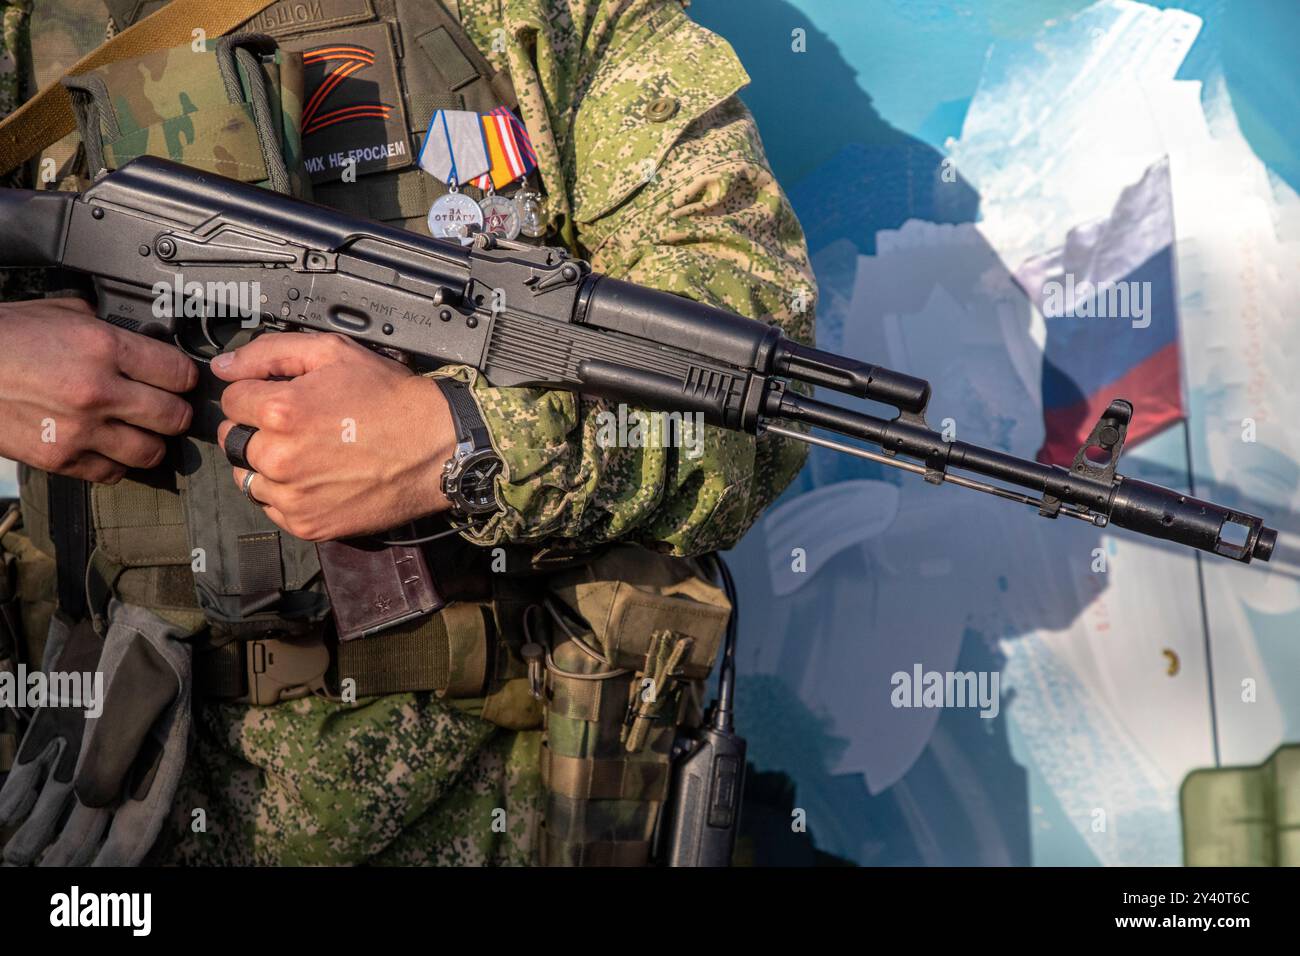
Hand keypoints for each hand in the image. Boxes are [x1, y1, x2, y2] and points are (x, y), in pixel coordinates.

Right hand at [0, 297, 196, 482]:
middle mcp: (98, 391)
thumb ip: (106, 325)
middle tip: (164, 407)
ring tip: (139, 430)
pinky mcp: (60, 459)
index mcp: (103, 347)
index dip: (184, 377)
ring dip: (151, 442)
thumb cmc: (3, 337)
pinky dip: (116, 463)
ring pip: (151, 452)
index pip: (179, 373)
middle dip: (174, 412)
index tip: (179, 379)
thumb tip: (142, 333)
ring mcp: (80, 429)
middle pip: (175, 417)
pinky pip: (112, 473)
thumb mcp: (60, 311)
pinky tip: (107, 446)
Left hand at [212, 332, 457, 540]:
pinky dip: (286, 495)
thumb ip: (271, 352)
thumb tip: (224, 367)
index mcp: (281, 411)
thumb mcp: (335, 353)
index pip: (231, 399)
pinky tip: (317, 478)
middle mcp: (280, 457)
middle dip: (257, 429)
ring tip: (307, 453)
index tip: (284, 398)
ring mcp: (292, 496)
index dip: (256, 393)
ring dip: (267, 465)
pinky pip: (271, 508)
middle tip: (298, 426)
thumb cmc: (392, 400)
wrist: (436, 448)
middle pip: (233, 440)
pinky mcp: (307, 524)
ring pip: (247, 477)